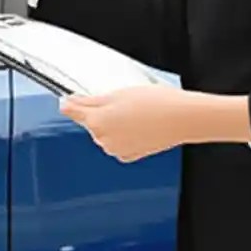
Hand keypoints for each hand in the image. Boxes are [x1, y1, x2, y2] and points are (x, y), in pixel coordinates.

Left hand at [60, 85, 194, 162]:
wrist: (183, 118)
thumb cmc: (156, 103)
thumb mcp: (117, 94)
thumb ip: (88, 101)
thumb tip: (67, 103)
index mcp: (97, 122)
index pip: (72, 111)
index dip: (72, 101)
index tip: (71, 97)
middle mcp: (103, 140)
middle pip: (91, 122)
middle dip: (100, 112)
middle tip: (121, 101)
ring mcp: (116, 150)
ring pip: (105, 133)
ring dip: (113, 124)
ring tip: (134, 113)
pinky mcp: (129, 156)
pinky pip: (118, 142)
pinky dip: (123, 134)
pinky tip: (139, 125)